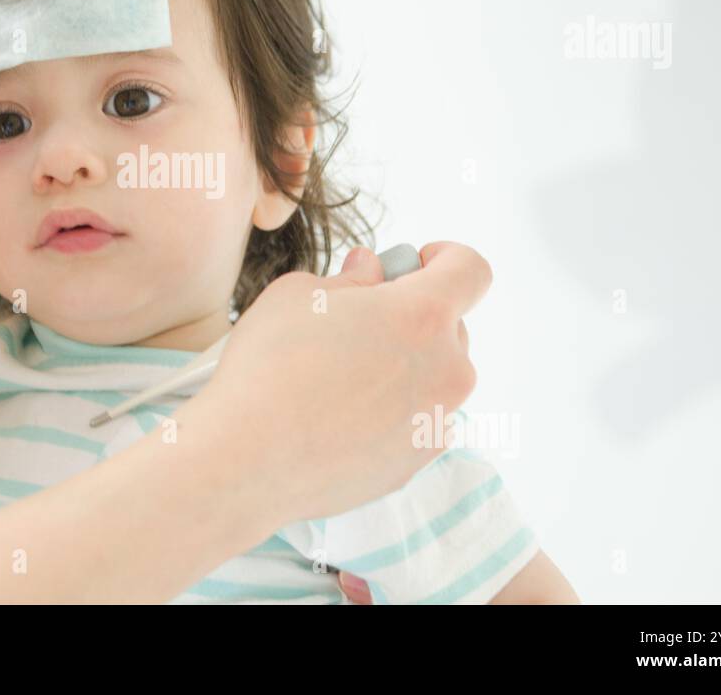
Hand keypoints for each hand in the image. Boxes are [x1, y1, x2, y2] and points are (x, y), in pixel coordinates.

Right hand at [175, 241, 489, 529]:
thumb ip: (351, 279)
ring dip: (404, 367)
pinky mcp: (418, 462)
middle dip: (413, 317)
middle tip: (358, 326)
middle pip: (451, 327)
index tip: (416, 264)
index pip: (471, 270)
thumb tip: (370, 273)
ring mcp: (436, 422)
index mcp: (423, 316)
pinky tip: (342, 418)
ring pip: (435, 378)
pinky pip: (418, 422)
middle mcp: (447, 369)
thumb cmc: (269, 366)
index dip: (447, 258)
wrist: (249, 458)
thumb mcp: (299, 294)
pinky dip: (393, 413)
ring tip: (342, 379)